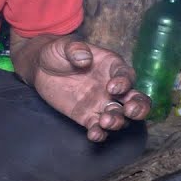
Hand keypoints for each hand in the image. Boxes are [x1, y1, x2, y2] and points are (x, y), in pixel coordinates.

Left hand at [26, 36, 150, 141]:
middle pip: (136, 99)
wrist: (41, 68)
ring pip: (120, 117)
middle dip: (139, 107)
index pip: (126, 75)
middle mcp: (112, 87)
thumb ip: (75, 49)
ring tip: (105, 121)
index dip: (124, 82)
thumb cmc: (58, 53)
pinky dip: (99, 133)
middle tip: (130, 110)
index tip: (112, 87)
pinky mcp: (87, 116)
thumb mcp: (64, 46)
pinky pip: (98, 128)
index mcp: (111, 66)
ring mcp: (101, 103)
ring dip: (117, 122)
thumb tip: (85, 59)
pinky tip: (94, 134)